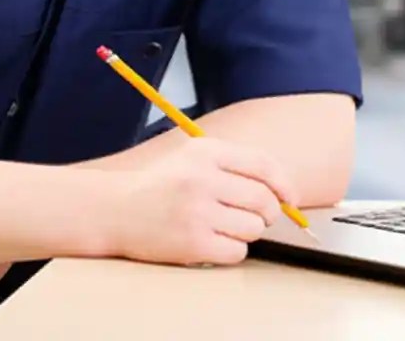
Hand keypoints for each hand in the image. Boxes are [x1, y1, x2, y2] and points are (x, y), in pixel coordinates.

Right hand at [106, 137, 297, 266]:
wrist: (114, 210)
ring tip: (225, 227)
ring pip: (254, 228)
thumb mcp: (193, 158)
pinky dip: (232, 250)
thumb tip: (281, 190)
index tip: (290, 199)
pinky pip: (237, 251)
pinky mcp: (192, 242)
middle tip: (257, 218)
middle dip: (268, 213)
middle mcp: (203, 179)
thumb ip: (235, 166)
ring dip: (247, 232)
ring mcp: (197, 212)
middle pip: (264, 200)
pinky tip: (214, 242)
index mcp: (207, 152)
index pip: (264, 165)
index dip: (284, 184)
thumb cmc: (160, 186)